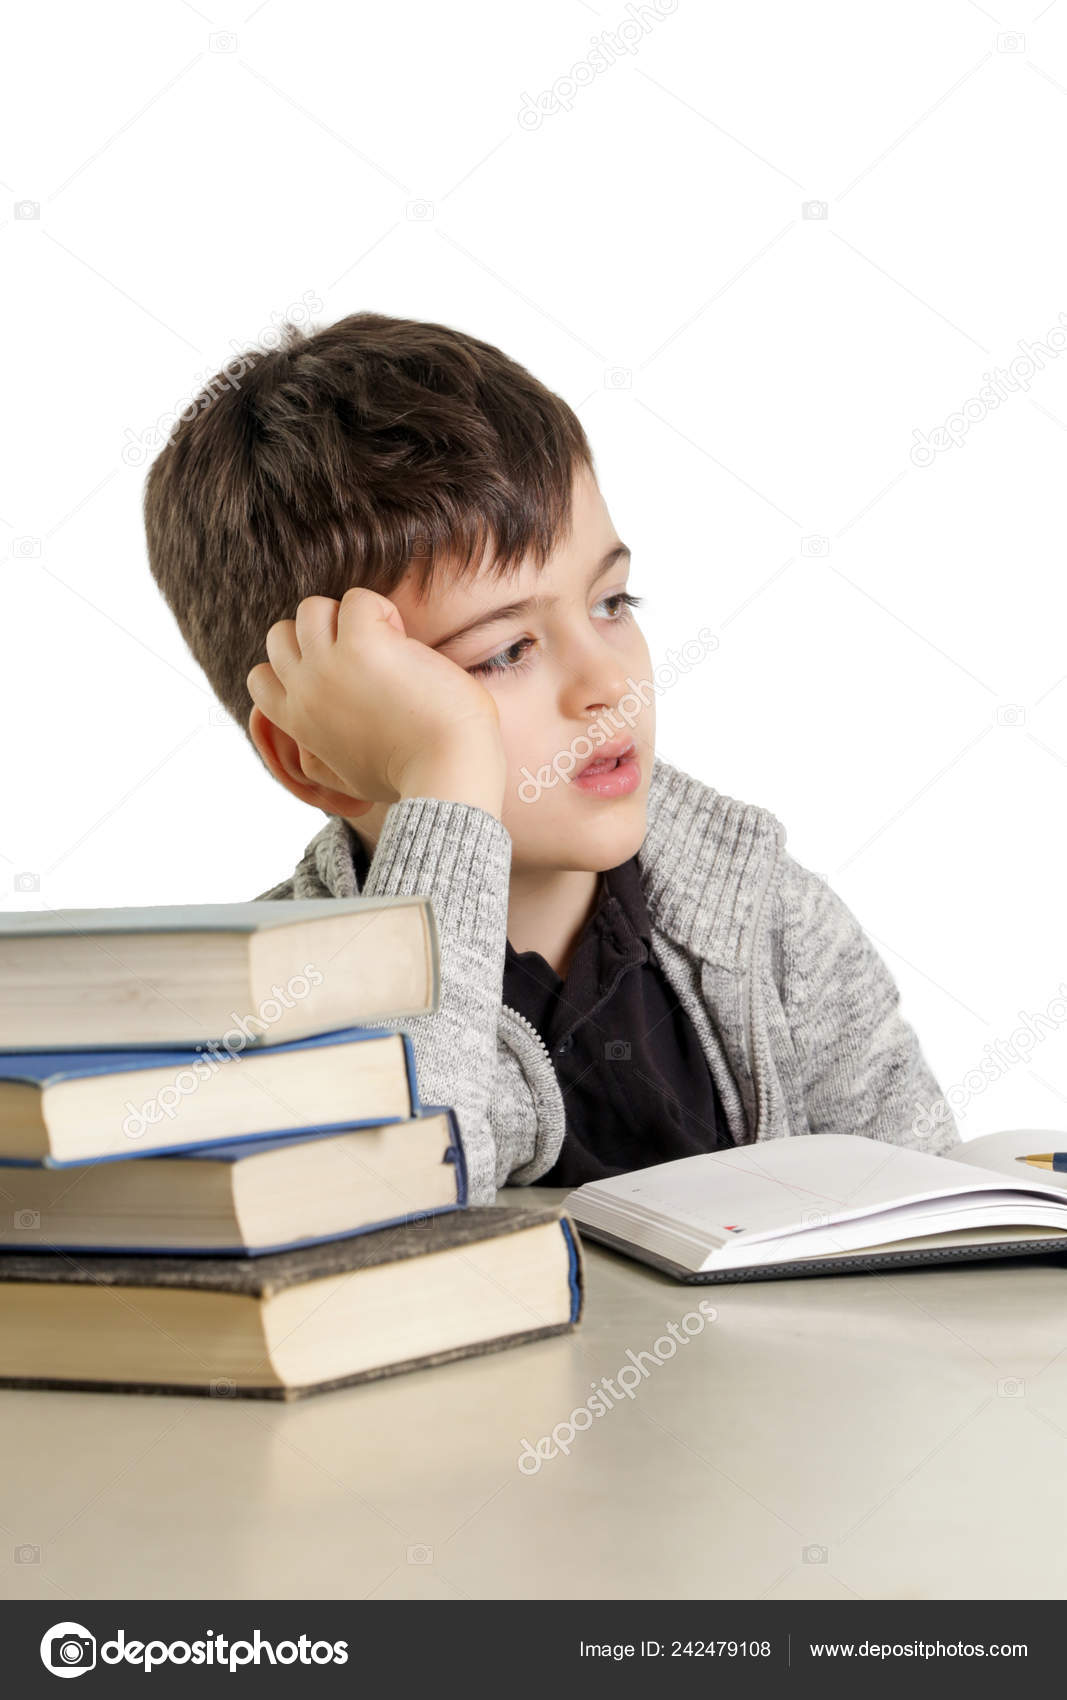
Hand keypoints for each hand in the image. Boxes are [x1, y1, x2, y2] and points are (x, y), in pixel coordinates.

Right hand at [247, 588, 505, 809]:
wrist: (448, 774)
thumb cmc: (411, 778)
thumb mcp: (349, 781)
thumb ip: (319, 762)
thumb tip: (304, 748)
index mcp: (297, 723)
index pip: (261, 679)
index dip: (294, 666)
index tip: (335, 674)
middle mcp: (304, 691)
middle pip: (280, 636)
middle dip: (319, 635)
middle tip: (363, 657)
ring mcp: (328, 664)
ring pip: (311, 608)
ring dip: (347, 616)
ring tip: (385, 645)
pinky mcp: (362, 643)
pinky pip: (357, 600)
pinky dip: (381, 611)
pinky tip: (404, 643)